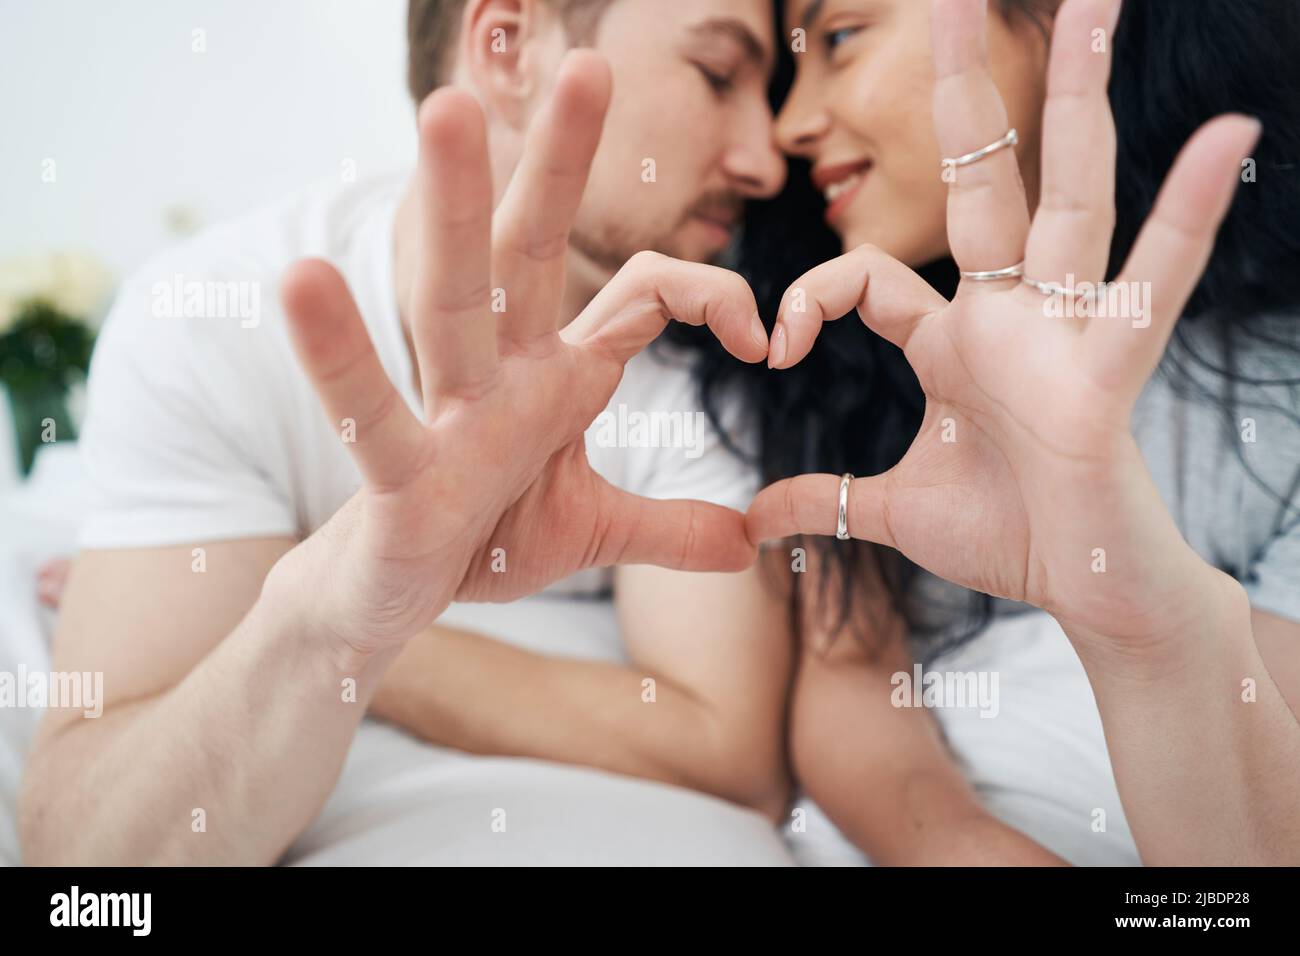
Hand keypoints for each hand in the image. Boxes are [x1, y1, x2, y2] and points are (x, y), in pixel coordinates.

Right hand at [270, 52, 768, 658]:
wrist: (393, 599)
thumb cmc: (483, 542)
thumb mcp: (592, 531)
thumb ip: (667, 528)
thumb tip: (747, 541)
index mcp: (553, 379)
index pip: (640, 298)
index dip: (709, 294)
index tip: (762, 338)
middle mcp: (500, 375)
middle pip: (531, 254)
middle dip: (561, 167)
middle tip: (592, 64)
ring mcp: (446, 416)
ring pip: (450, 298)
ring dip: (453, 207)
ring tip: (446, 108)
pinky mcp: (398, 476)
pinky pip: (369, 411)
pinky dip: (341, 354)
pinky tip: (301, 276)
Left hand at [747, 0, 1256, 650]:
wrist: (1082, 590)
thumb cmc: (1005, 538)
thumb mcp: (890, 511)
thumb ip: (820, 500)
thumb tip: (749, 520)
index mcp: (953, 339)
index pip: (867, 274)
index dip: (809, 296)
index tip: (776, 348)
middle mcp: (1009, 313)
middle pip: (984, 179)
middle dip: (966, 87)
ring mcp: (1063, 330)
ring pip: (1071, 195)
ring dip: (1083, 99)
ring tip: (1096, 1)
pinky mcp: (1109, 370)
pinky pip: (1152, 282)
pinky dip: (1188, 215)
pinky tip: (1227, 135)